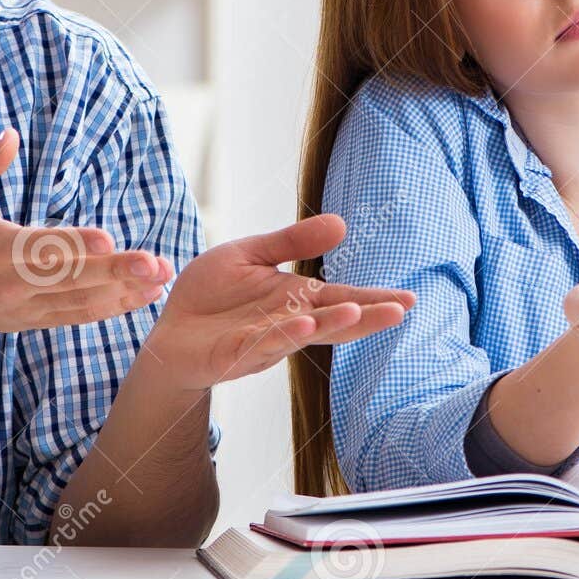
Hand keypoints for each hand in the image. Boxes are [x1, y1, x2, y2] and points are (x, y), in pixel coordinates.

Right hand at [0, 129, 174, 335]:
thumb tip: (11, 135)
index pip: (40, 247)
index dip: (75, 243)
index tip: (108, 237)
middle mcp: (11, 283)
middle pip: (70, 279)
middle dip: (115, 272)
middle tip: (155, 264)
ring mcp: (25, 307)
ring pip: (81, 303)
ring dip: (126, 292)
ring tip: (162, 278)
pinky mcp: (35, 321)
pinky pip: (79, 315)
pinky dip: (114, 307)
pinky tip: (146, 295)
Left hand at [138, 212, 416, 394]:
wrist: (168, 331)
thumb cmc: (211, 296)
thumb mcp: (251, 255)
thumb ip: (292, 242)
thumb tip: (341, 223)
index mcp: (295, 300)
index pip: (342, 298)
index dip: (374, 299)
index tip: (410, 299)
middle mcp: (287, 324)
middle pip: (333, 321)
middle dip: (366, 317)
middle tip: (401, 311)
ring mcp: (262, 342)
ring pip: (301, 335)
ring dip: (329, 325)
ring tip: (354, 312)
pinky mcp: (232, 355)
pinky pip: (260, 346)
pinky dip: (282, 337)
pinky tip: (304, 326)